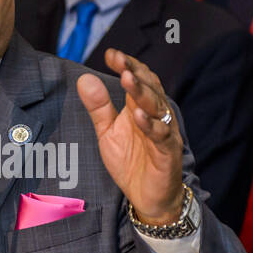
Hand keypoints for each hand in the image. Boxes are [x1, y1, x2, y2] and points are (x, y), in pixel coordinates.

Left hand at [77, 49, 183, 223]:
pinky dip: (150, 125)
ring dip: (142, 93)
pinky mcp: (168, 153)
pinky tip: (138, 115)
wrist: (148, 198)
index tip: (111, 54)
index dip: (126, 65)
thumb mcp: (108, 133)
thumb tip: (84, 78)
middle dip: (135, 72)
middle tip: (120, 60)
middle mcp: (155, 115)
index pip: (138, 78)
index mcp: (140, 107)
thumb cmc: (131, 162)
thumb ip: (98, 107)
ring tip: (127, 79)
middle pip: (149, 87)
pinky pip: (161, 135)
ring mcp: (164, 132)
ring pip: (157, 107)